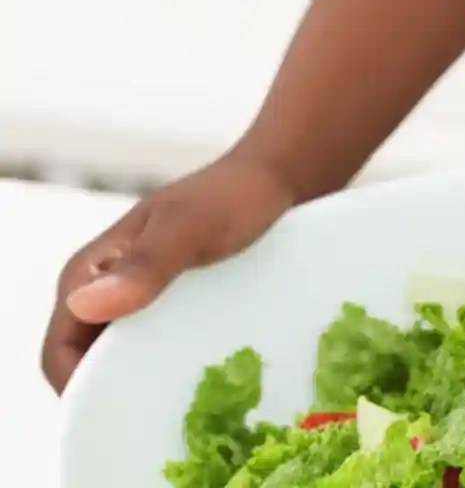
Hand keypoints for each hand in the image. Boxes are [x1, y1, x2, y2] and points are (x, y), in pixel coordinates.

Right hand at [41, 151, 296, 392]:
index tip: (126, 413)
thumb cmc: (231, 196)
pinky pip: (159, 345)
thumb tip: (85, 306)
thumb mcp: (190, 230)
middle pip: (90, 363)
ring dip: (148, 380)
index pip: (60, 353)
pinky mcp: (172, 303)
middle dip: (116, 392)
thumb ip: (144, 266)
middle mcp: (106, 289)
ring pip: (125, 357)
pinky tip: (206, 376)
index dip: (79, 391)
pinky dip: (173, 364)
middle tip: (167, 413)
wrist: (276, 179)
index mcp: (88, 273)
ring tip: (190, 399)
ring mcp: (139, 297)